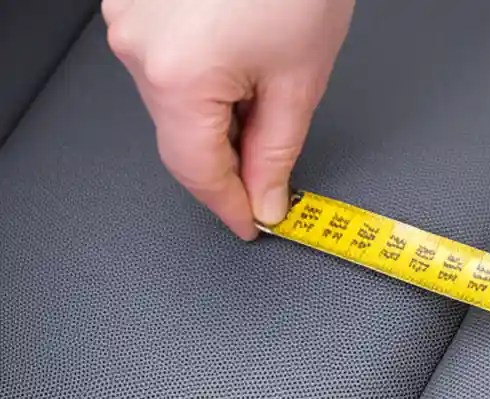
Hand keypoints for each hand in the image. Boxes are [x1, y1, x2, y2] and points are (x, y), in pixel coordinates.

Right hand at [104, 0, 353, 238]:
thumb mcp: (301, 79)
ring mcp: (129, 21)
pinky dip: (204, 77)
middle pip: (183, 136)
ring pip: (174, 99)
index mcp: (178, 77)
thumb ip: (278, 150)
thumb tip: (266, 196)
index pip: (197, 172)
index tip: (252, 226)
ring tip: (269, 85)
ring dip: (219, 114)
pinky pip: (166, 61)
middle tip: (276, 170)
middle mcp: (138, 48)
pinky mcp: (134, 2)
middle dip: (232, 158)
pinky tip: (243, 58)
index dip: (229, 207)